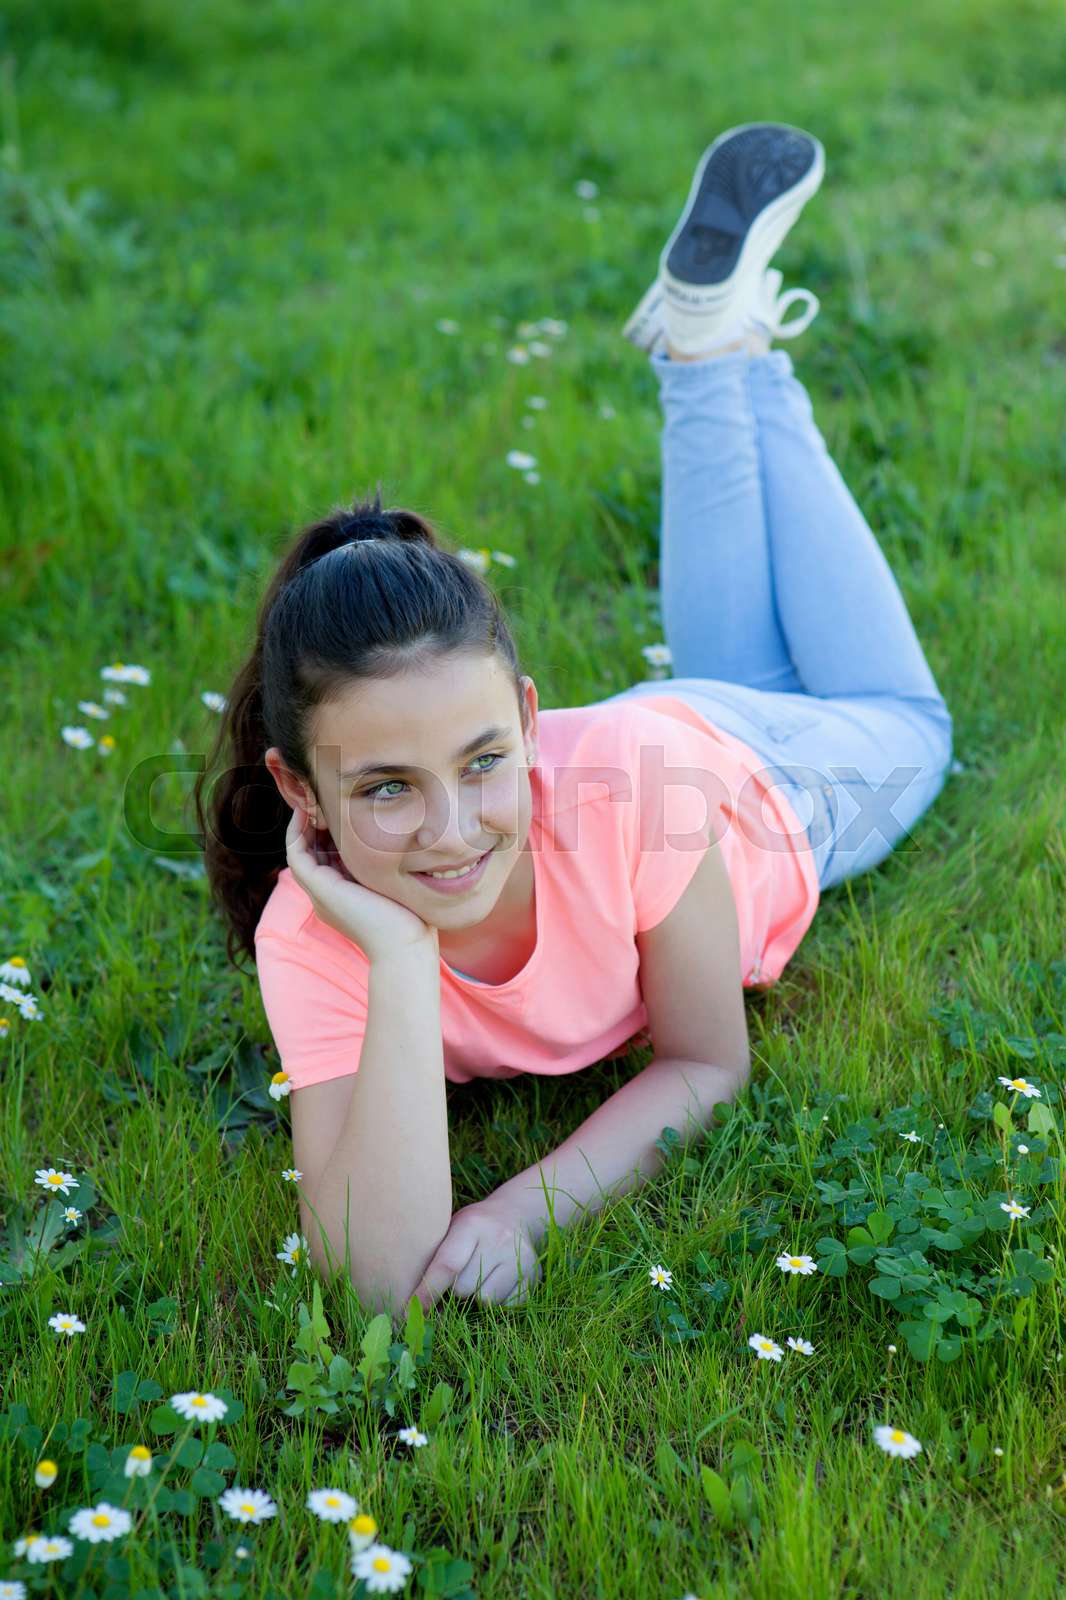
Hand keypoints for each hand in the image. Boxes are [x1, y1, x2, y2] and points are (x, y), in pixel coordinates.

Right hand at [284, 800, 437, 965]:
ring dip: (303, 821)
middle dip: (313, 821)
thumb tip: (412, 841)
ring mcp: (319, 892)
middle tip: (320, 794)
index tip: (339, 805)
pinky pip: (296, 852)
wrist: (404, 945)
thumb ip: (392, 867)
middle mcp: (325, 893)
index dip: (327, 830)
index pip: (326, 856)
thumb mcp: (398, 886)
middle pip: (310, 850)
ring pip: (299, 848)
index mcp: (342, 894)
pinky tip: (310, 809)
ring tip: (312, 795)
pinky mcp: (319, 887)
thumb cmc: (411, 920)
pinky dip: (298, 829)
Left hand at [412, 1197, 541, 1309]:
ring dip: (476, 1298)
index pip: (446, 1265)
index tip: (408, 1312)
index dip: (426, 1293)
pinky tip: (497, 1282)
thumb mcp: (451, 1229)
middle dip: (454, 1292)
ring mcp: (519, 1259)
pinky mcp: (533, 1277)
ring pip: (485, 1301)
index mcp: (471, 1224)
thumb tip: (408, 1306)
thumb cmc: (471, 1229)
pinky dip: (497, 1302)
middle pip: (464, 1289)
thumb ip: (433, 1257)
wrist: (515, 1215)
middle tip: (457, 1278)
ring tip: (479, 1277)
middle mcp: (498, 1240)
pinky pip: (506, 1307)